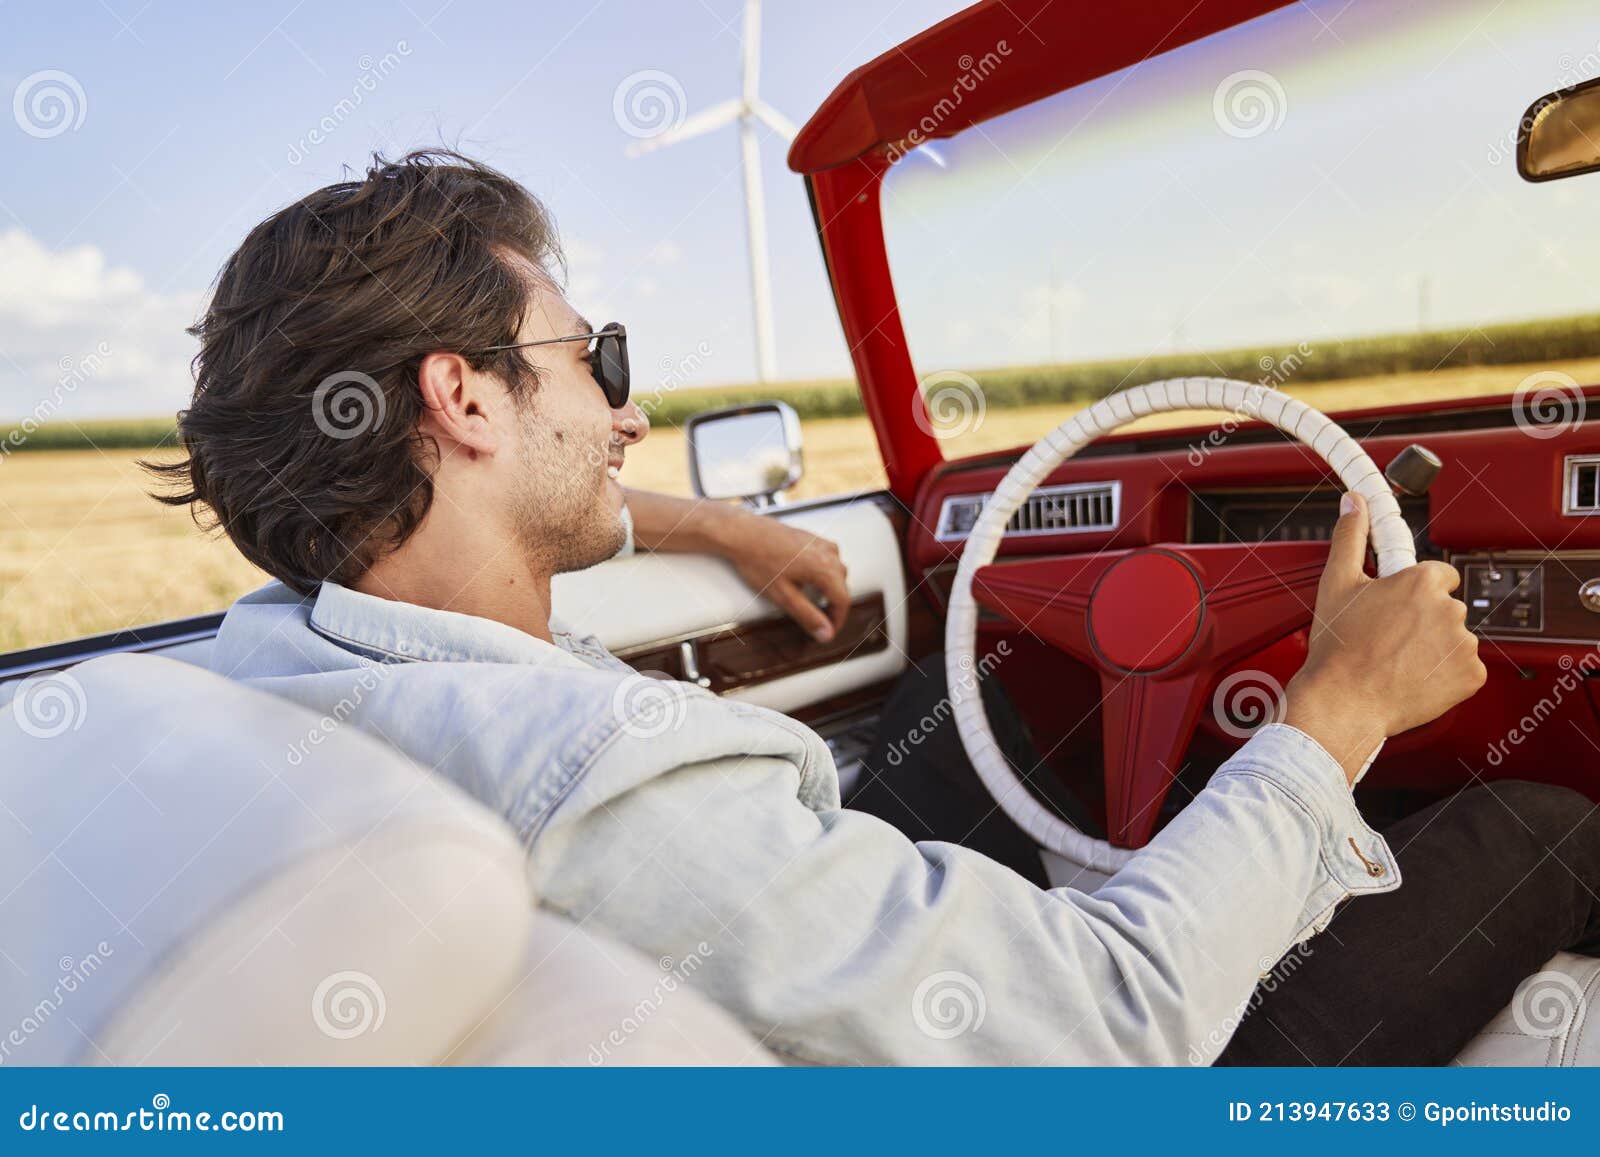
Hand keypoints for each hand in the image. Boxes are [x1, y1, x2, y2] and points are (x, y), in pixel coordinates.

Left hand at [720, 511, 849, 642]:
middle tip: (819, 621)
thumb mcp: (784, 596)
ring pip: (837, 572)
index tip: (827, 631)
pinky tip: (809, 580)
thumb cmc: (759, 560)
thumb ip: (808, 616)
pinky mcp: (812, 538)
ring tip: (815, 603)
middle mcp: (828, 553)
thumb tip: (826, 633)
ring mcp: (821, 543)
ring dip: (830, 589)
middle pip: (842, 586)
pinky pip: (829, 559)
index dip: (837, 620)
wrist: (743, 534)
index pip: (843, 600)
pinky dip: (824, 574)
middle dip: (833, 606)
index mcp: (825, 568)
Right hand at [1284, 491, 1486, 783]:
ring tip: (1398, 662)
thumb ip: (1349, 537)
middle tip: (1390, 638)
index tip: (1398, 607)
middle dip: (1424, 621)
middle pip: (1446, 607)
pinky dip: (1445, 675)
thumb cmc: (1338, 649)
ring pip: (1454, 638)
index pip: (1439, 575)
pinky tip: (1415, 678)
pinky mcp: (1471, 676)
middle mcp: (1449, 609)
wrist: (1343, 702)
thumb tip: (1354, 504)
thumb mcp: (1336, 584)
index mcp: (1421, 582)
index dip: (1415, 593)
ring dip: (1434, 648)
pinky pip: (1464, 669)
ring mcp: (1464, 644)